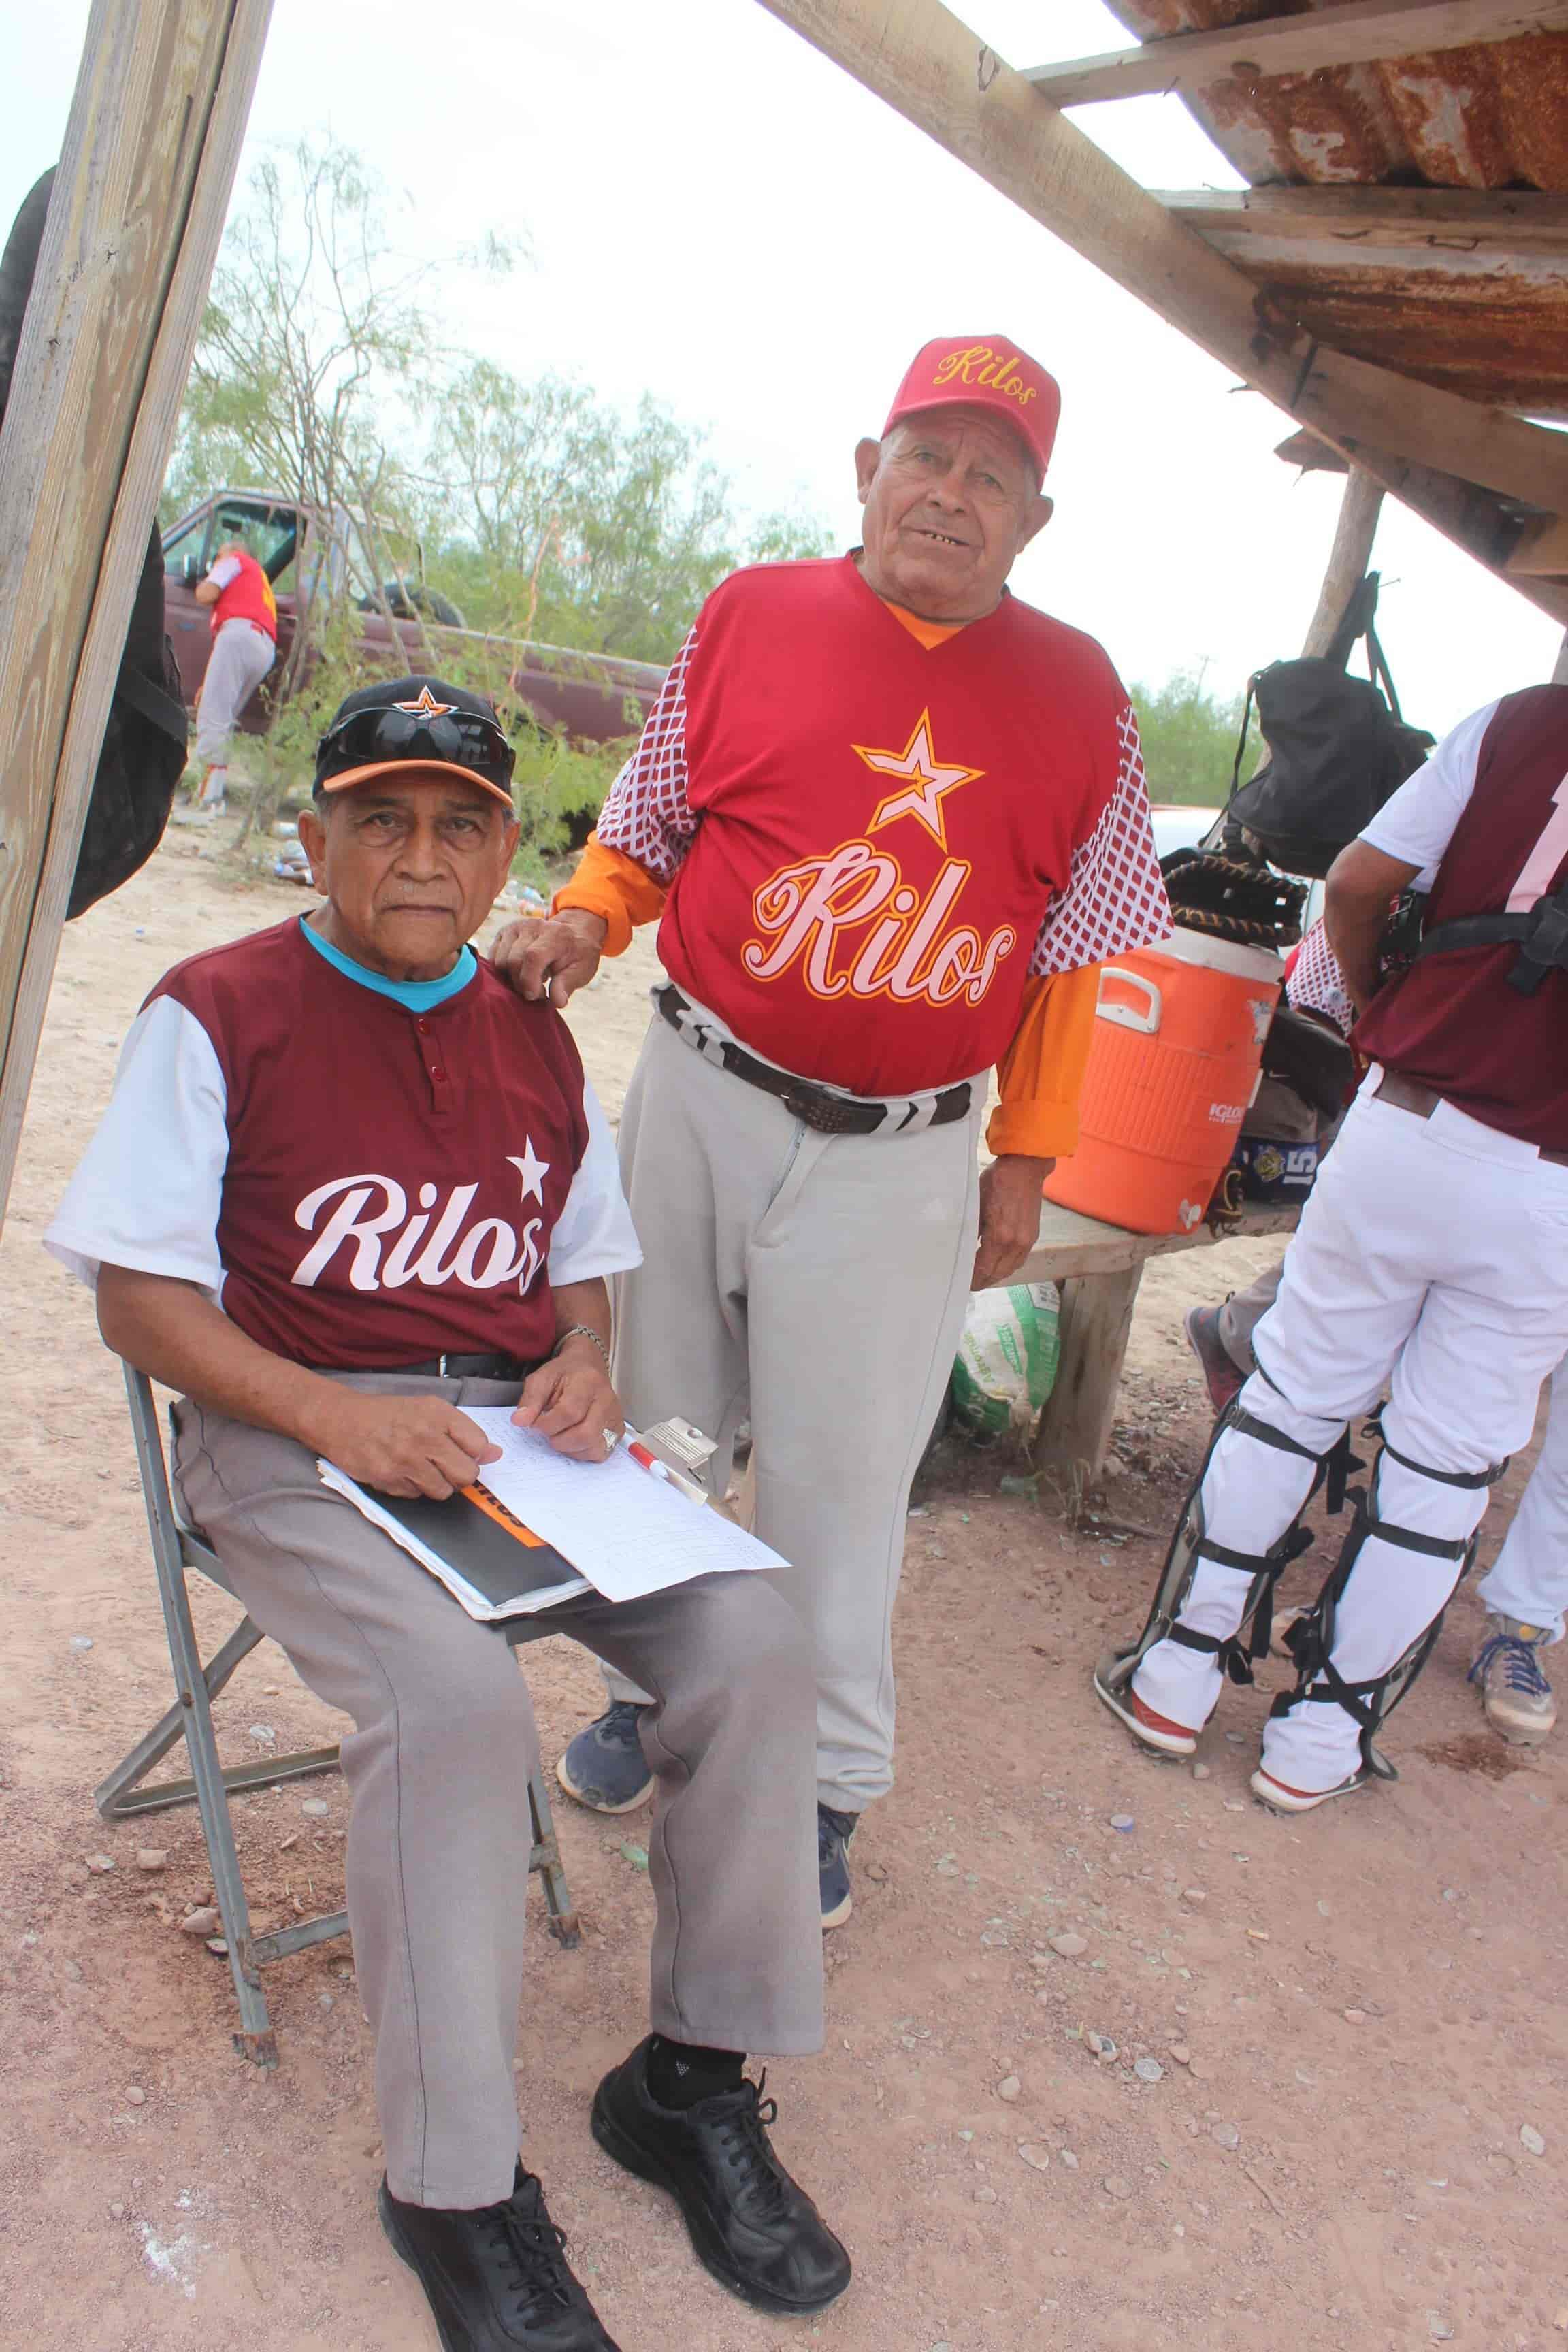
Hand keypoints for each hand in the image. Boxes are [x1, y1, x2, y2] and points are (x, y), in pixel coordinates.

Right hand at [312, 1391, 501, 1499]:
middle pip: (466, 1474)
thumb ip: (463, 1431)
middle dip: (460, 1475)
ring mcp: (405, 1459)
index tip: (462, 1452)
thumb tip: (495, 1454)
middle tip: (445, 1467)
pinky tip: (400, 1471)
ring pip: (443, 1491)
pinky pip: (415, 1496)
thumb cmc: (388, 1415)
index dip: (473, 1453)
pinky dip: (412, 1488)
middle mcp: (424, 1435)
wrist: (340, 1420)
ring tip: (420, 1468)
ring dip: (436, 1484)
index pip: (478, 1444)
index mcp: (438, 1414)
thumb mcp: (428, 1410)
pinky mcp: (388, 1478)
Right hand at [490, 908, 606, 1008]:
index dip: (529, 981)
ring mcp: (515, 927)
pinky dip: (503, 971)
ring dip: (512, 977)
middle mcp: (532, 926)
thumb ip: (567, 984)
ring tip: (531, 979)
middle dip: (521, 983)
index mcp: (555, 934)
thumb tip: (557, 1001)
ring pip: (500, 961)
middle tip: (537, 991)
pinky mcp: (504, 932)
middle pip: (513, 960)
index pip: (532, 956)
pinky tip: (520, 971)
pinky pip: (493, 957)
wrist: (572, 935)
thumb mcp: (581, 970)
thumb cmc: (577, 955)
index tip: (535, 996)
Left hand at [512, 1335, 624, 1462]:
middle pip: (585, 1434)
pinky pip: (601, 1452)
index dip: (547, 1424)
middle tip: (549, 1432)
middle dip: (559, 1440)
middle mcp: (607, 1400)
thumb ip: (530, 1400)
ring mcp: (615, 1417)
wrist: (587, 1367)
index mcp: (588, 1382)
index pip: (569, 1413)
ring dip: (571, 1448)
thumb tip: (520, 1421)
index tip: (536, 1423)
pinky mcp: (618, 1430)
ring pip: (595, 1447)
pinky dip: (583, 1452)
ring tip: (561, 1434)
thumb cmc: (565, 1373)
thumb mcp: (542, 1378)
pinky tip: (573, 1440)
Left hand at [971, 1154, 1053, 1290]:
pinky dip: (1007, 1266)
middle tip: (969, 1284)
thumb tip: (965, 1247)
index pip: (983, 1268)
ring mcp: (1026, 1241)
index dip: (973, 1279)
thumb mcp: (976, 1203)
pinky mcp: (1032, 1236)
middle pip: (997, 1273)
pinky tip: (997, 1265)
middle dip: (983, 1281)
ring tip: (982, 1277)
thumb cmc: (998, 1180)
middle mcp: (1016, 1243)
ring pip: (1010, 1269)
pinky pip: (1019, 1260)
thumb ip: (972, 1228)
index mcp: (1000, 1236)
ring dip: (996, 1275)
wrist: (1025, 1167)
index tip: (963, 1283)